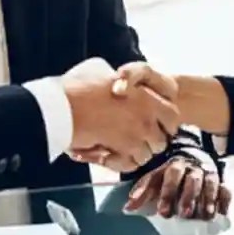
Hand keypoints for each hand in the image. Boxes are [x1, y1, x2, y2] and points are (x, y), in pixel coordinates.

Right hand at [62, 58, 178, 171]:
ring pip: (146, 155)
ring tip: (116, 147)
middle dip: (149, 142)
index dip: (163, 122)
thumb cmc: (78, 87)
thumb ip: (113, 75)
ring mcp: (135, 135)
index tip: (152, 123)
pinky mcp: (120, 150)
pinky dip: (119, 163)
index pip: (173, 115)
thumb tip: (111, 76)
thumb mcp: (99, 69)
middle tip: (133, 138)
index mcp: (146, 96)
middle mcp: (146, 117)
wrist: (61, 107)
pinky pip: (129, 165)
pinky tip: (106, 154)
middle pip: (162, 140)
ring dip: (133, 153)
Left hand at [124, 156, 230, 219]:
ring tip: (205, 217)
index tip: (163, 212)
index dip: (167, 193)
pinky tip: (221, 214)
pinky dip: (224, 201)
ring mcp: (209, 174)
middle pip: (192, 180)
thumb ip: (143, 193)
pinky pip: (226, 190)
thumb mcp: (156, 179)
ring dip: (208, 200)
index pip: (171, 176)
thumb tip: (127, 208)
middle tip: (184, 214)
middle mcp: (193, 168)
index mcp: (175, 165)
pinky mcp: (221, 183)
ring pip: (211, 184)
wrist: (194, 160)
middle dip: (189, 197)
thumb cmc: (171, 176)